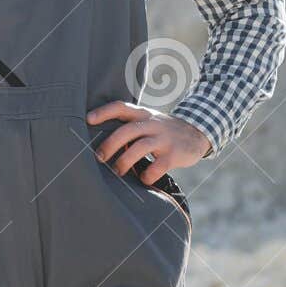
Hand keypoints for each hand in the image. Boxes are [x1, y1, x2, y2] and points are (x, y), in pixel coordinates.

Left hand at [87, 101, 212, 182]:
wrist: (198, 133)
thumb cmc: (163, 130)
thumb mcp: (149, 121)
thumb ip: (130, 127)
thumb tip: (100, 144)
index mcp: (143, 114)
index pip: (121, 107)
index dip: (104, 112)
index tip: (88, 119)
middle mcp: (153, 124)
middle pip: (127, 131)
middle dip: (110, 145)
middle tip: (99, 158)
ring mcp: (164, 139)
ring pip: (140, 148)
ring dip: (125, 161)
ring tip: (118, 172)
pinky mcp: (174, 154)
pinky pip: (158, 166)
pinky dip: (148, 175)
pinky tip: (143, 179)